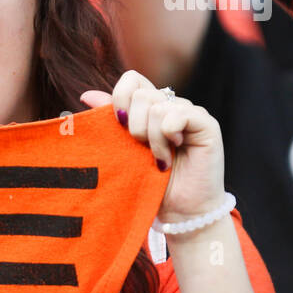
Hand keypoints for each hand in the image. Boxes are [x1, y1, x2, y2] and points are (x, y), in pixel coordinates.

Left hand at [81, 71, 224, 222]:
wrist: (179, 213)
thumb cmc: (151, 184)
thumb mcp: (123, 150)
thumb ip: (110, 120)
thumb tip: (86, 95)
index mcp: (151, 108)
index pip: (133, 79)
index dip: (120, 97)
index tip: (120, 125)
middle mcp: (171, 105)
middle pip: (141, 94)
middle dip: (134, 126)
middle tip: (142, 149)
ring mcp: (190, 113)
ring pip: (157, 106)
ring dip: (152, 139)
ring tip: (160, 159)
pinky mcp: (206, 124)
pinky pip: (178, 114)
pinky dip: (168, 136)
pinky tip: (174, 152)